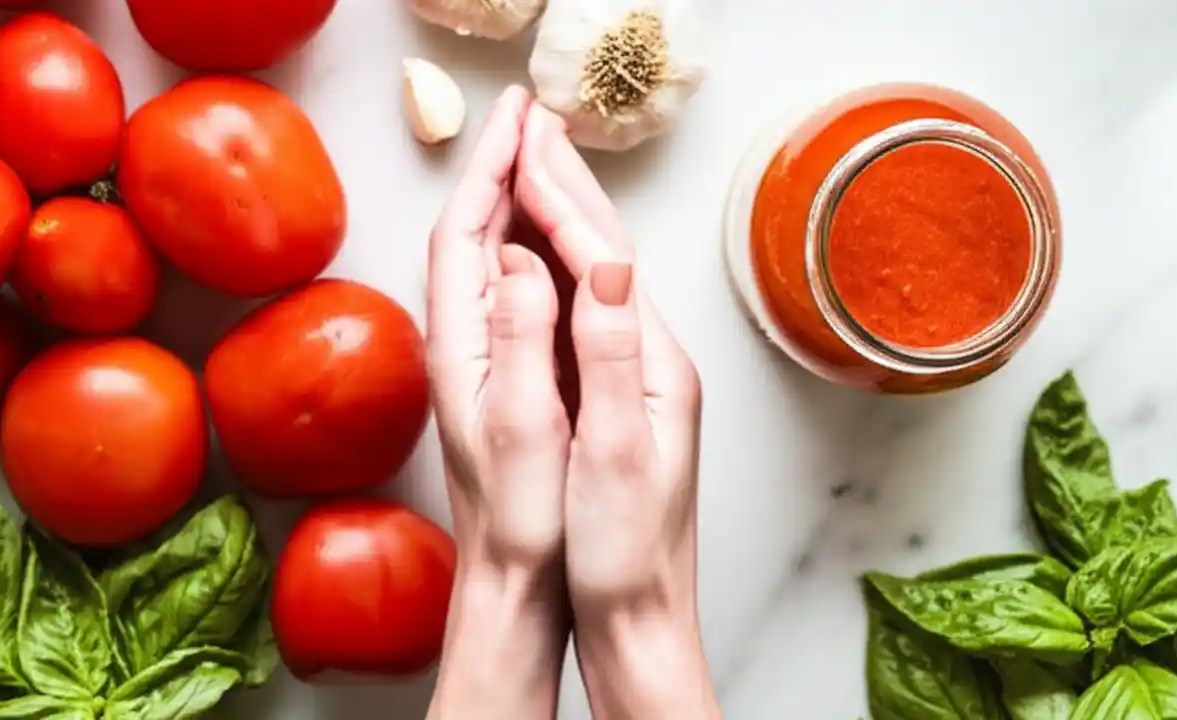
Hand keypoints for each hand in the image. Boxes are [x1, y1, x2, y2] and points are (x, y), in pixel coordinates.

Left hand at [426, 87, 568, 719]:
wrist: (512, 583)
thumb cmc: (524, 519)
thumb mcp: (525, 425)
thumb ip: (522, 337)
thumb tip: (526, 257)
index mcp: (463, 347)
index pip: (465, 232)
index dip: (490, 168)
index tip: (520, 117)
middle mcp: (462, 345)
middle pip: (471, 233)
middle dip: (499, 166)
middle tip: (533, 115)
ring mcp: (479, 361)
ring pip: (488, 258)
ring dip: (510, 200)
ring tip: (541, 155)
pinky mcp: (500, 378)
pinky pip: (507, 289)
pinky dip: (526, 246)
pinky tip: (547, 241)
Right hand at [517, 105, 719, 718]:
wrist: (641, 616)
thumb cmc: (624, 550)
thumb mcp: (615, 452)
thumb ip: (609, 355)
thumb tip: (605, 265)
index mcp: (651, 362)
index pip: (602, 255)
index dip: (559, 195)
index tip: (524, 141)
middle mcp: (652, 359)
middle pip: (607, 250)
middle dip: (567, 182)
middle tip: (532, 124)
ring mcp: (637, 377)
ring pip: (598, 274)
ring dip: (565, 213)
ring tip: (536, 166)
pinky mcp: (619, 398)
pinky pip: (587, 309)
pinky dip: (561, 266)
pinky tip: (544, 255)